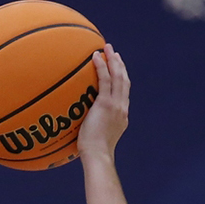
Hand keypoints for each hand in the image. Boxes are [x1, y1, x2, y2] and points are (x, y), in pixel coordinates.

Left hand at [76, 45, 130, 159]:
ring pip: (118, 77)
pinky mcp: (106, 104)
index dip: (121, 79)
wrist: (98, 155)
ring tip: (107, 48)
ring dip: (113, 60)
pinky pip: (105, 80)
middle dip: (120, 65)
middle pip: (124, 81)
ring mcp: (116, 105)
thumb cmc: (92, 153)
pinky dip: (102, 66)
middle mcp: (122, 108)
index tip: (117, 68)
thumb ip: (92, 127)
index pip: (124, 93)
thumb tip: (80, 126)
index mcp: (122, 116)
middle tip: (114, 53)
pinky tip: (95, 56)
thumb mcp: (96, 138)